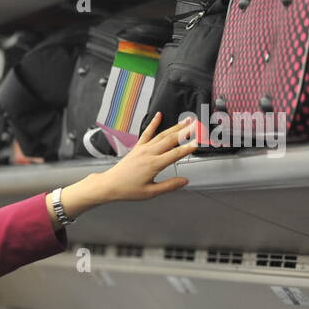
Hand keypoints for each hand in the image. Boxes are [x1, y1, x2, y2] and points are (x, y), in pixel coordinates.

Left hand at [53, 114, 198, 219]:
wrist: (110, 184)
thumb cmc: (127, 189)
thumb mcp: (151, 192)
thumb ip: (169, 186)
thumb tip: (184, 181)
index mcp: (154, 164)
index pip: (176, 154)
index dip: (188, 148)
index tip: (199, 142)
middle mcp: (149, 153)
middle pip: (171, 140)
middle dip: (186, 132)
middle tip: (198, 126)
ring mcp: (142, 148)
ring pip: (162, 135)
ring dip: (175, 127)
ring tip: (187, 121)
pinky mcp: (137, 147)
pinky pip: (147, 133)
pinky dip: (153, 123)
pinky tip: (158, 116)